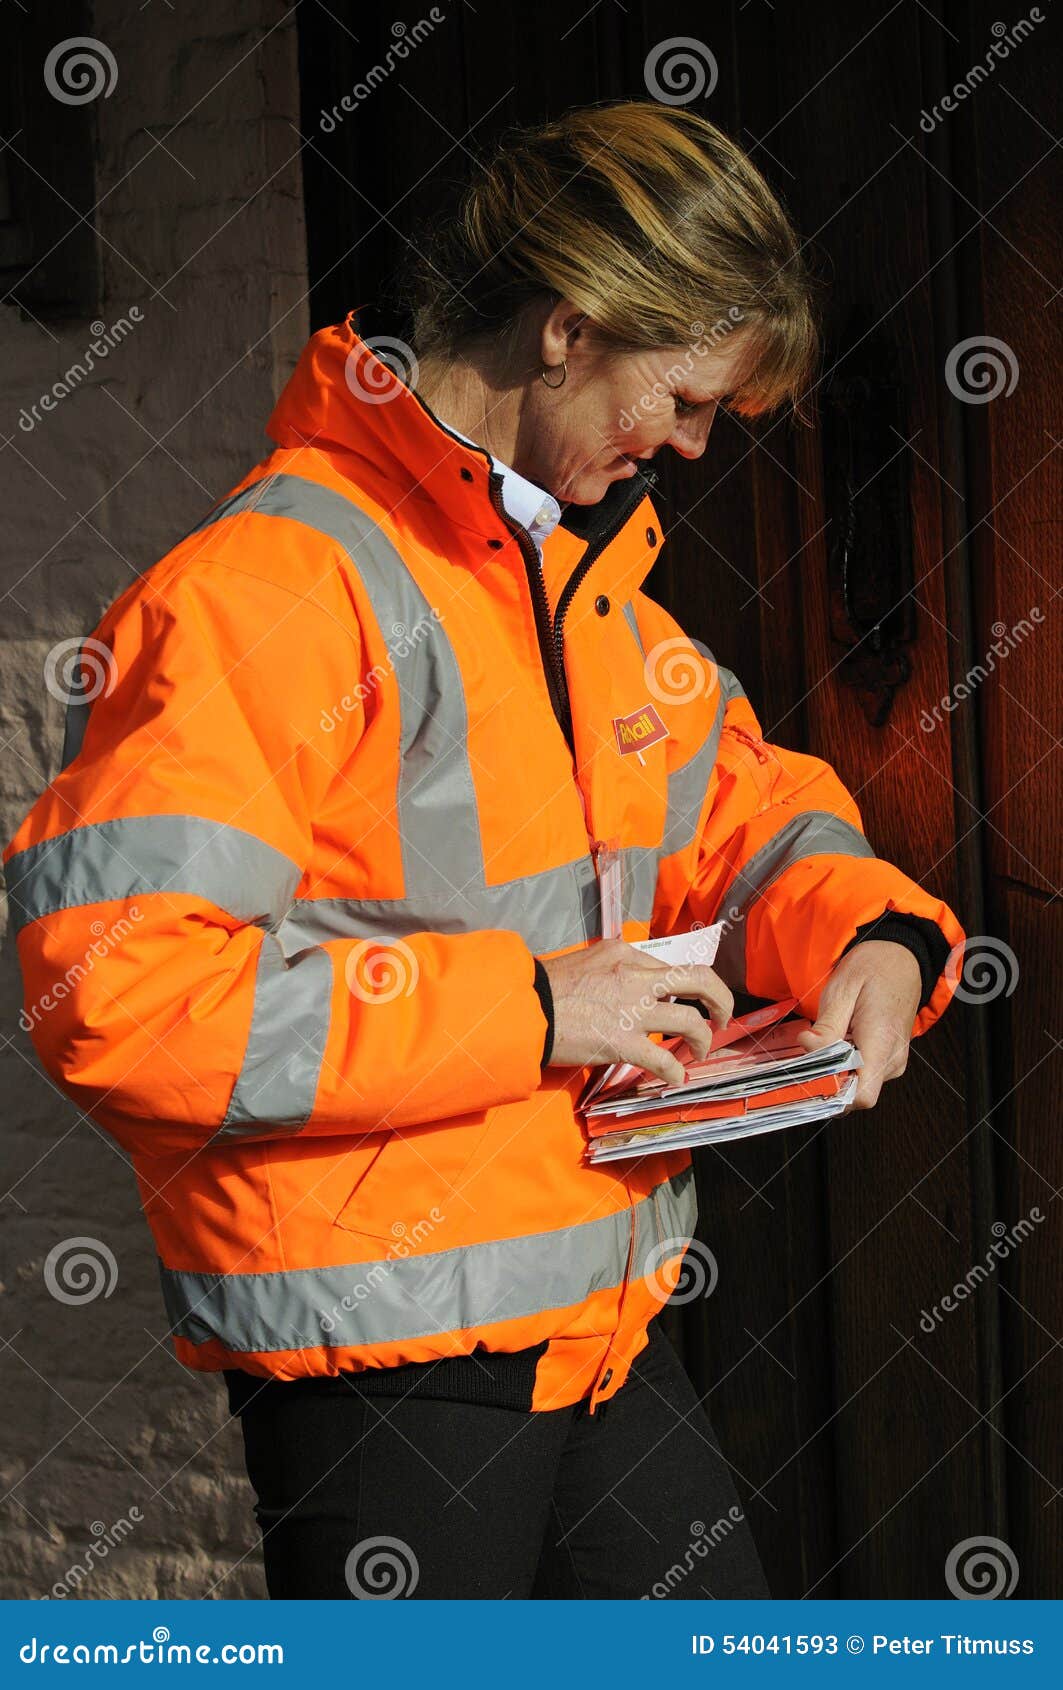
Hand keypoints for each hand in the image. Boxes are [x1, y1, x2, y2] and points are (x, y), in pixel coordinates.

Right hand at [540, 938, 734, 1086]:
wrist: (522, 1009)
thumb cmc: (546, 987)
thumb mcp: (586, 962)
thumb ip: (614, 970)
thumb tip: (632, 987)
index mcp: (625, 953)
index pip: (669, 966)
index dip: (685, 987)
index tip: (687, 1001)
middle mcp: (636, 976)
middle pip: (699, 980)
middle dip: (720, 999)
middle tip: (721, 1016)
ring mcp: (632, 1010)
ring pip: (691, 1022)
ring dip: (702, 1039)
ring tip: (699, 1051)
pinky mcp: (623, 1043)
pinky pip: (664, 1061)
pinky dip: (675, 1073)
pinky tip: (675, 1079)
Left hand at [796, 940, 921, 1108]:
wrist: (902, 957)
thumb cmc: (874, 968)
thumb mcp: (842, 989)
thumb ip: (827, 1025)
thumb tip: (808, 1047)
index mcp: (881, 1043)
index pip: (862, 1096)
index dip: (833, 1094)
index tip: (810, 1077)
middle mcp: (892, 1059)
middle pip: (856, 1092)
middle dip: (828, 1080)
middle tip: (809, 1055)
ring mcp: (894, 1061)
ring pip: (858, 1084)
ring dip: (837, 1070)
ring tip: (827, 1041)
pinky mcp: (890, 1058)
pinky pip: (865, 1073)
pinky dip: (847, 1064)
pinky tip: (839, 1042)